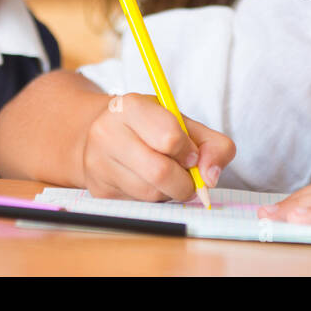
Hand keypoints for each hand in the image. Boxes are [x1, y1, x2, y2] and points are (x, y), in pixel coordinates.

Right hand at [81, 93, 234, 201]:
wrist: (107, 132)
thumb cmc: (151, 126)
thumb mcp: (184, 122)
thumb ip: (212, 144)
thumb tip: (210, 178)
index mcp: (130, 106)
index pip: (170, 138)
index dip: (190, 152)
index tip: (191, 153)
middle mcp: (107, 132)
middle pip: (160, 172)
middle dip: (184, 181)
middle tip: (186, 175)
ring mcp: (98, 163)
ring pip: (150, 193)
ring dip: (170, 191)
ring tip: (166, 175)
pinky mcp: (98, 190)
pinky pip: (139, 204)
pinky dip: (154, 199)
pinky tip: (148, 182)